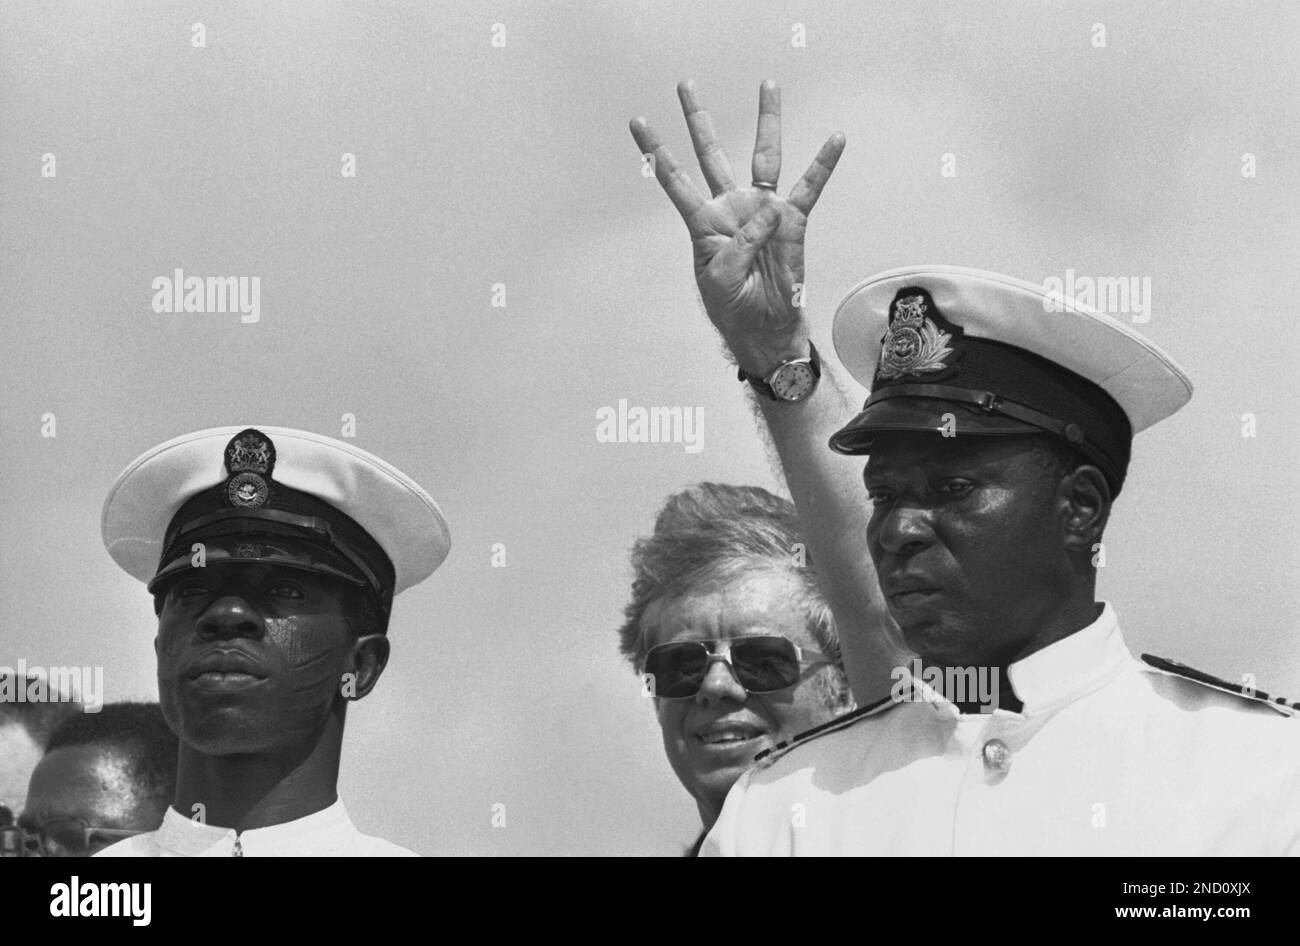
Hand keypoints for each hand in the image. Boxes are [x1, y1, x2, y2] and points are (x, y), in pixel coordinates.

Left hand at [630, 79, 843, 373]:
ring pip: (763, 156)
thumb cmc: (734, 306)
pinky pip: (809, 187)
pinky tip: (834, 139)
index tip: (638, 122)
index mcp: (703, 222)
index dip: (656, 152)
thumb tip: (770, 208)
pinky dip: (822, 164)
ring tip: (768, 85)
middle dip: (697, 119)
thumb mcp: (720, 278)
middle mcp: (731, 207)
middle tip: (684, 84)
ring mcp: (762, 210)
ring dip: (767, 121)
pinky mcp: (792, 222)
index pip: (674, 180)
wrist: (763, 327)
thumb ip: (741, 243)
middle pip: (712, 153)